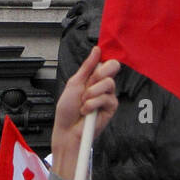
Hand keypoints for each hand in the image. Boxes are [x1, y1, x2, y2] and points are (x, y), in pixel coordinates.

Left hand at [51, 45, 119, 179]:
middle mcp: (102, 85)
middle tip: (87, 85)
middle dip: (97, 76)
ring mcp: (108, 96)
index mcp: (93, 78)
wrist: (66, 129)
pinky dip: (92, 104)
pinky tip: (87, 111)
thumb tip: (96, 50)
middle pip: (112, 68)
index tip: (100, 59)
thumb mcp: (74, 83)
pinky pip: (107, 98)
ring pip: (108, 83)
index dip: (105, 58)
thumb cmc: (67, 109)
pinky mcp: (111, 108)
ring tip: (83, 103)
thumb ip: (87, 67)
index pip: (106, 61)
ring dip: (91, 93)